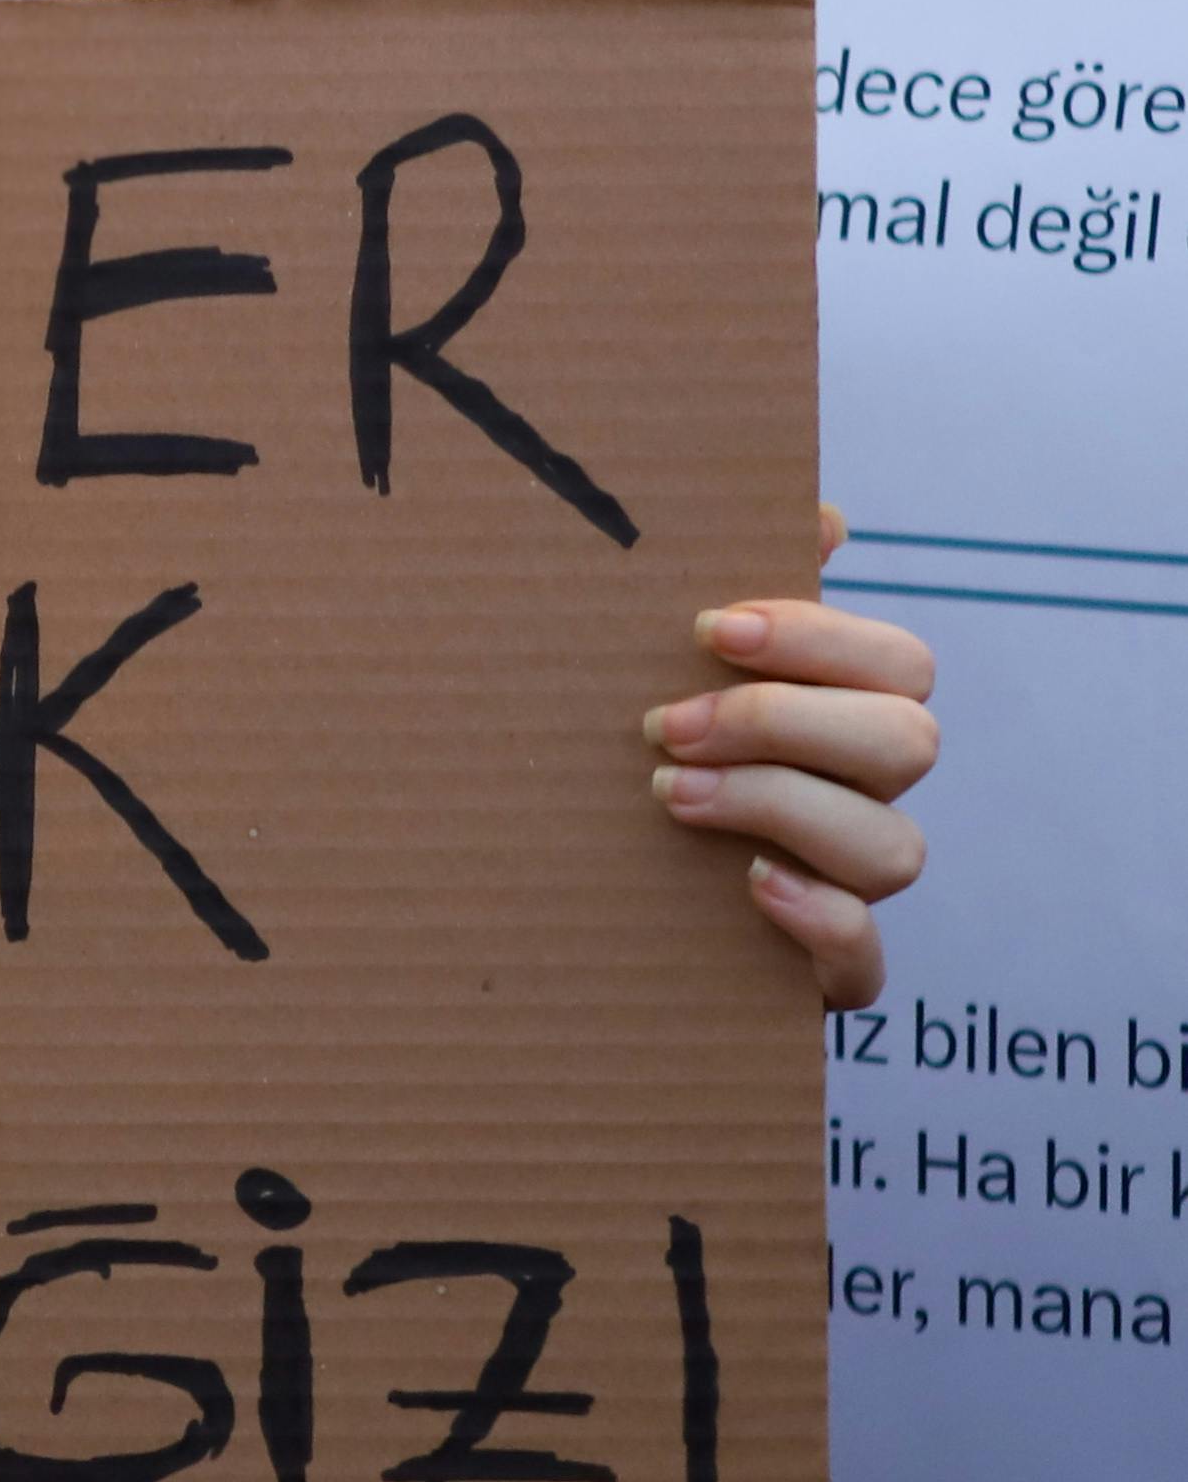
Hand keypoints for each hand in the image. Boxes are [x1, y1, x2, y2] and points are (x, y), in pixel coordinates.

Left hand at [645, 532, 936, 1012]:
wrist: (575, 879)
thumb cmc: (643, 743)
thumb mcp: (673, 663)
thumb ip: (738, 584)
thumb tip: (823, 514)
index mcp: (846, 709)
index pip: (896, 660)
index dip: (815, 637)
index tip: (708, 628)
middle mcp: (867, 794)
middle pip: (906, 742)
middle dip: (782, 722)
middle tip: (664, 723)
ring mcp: (854, 884)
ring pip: (892, 847)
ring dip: (780, 808)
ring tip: (669, 795)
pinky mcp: (829, 968)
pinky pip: (866, 956)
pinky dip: (818, 918)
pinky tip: (749, 886)